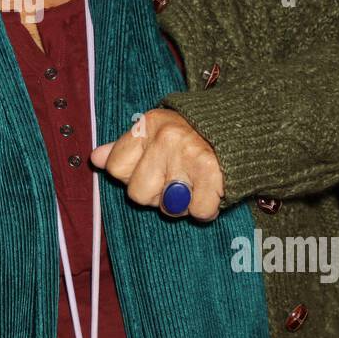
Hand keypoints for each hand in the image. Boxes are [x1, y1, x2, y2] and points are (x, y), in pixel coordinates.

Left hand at [90, 109, 224, 220]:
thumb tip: (95, 158)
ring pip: (166, 206)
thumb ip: (125, 147)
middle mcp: (166, 137)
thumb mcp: (155, 131)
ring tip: (193, 185)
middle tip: (175, 179)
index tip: (151, 168)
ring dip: (181, 204)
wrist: (243, 129)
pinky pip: (197, 212)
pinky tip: (210, 190)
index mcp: (148, 125)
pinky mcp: (213, 173)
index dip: (132, 176)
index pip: (115, 168)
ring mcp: (189, 154)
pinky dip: (206, 208)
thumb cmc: (193, 135)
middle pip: (137, 193)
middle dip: (156, 195)